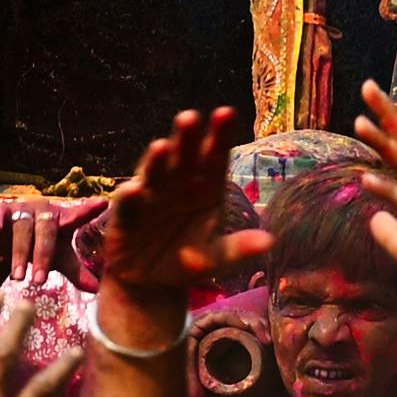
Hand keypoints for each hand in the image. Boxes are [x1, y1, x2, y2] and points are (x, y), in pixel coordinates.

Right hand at [98, 109, 263, 309]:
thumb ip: (239, 248)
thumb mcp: (215, 258)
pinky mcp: (125, 214)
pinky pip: (128, 202)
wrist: (152, 283)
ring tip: (161, 147)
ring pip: (154, 171)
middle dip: (186, 137)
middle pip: (183, 155)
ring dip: (156, 159)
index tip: (227, 113)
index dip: (220, 134)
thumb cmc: (189, 259)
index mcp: (206, 186)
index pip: (215, 156)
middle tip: (190, 118)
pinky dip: (131, 195)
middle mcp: (178, 182)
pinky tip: (135, 190)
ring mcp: (151, 195)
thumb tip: (271, 242)